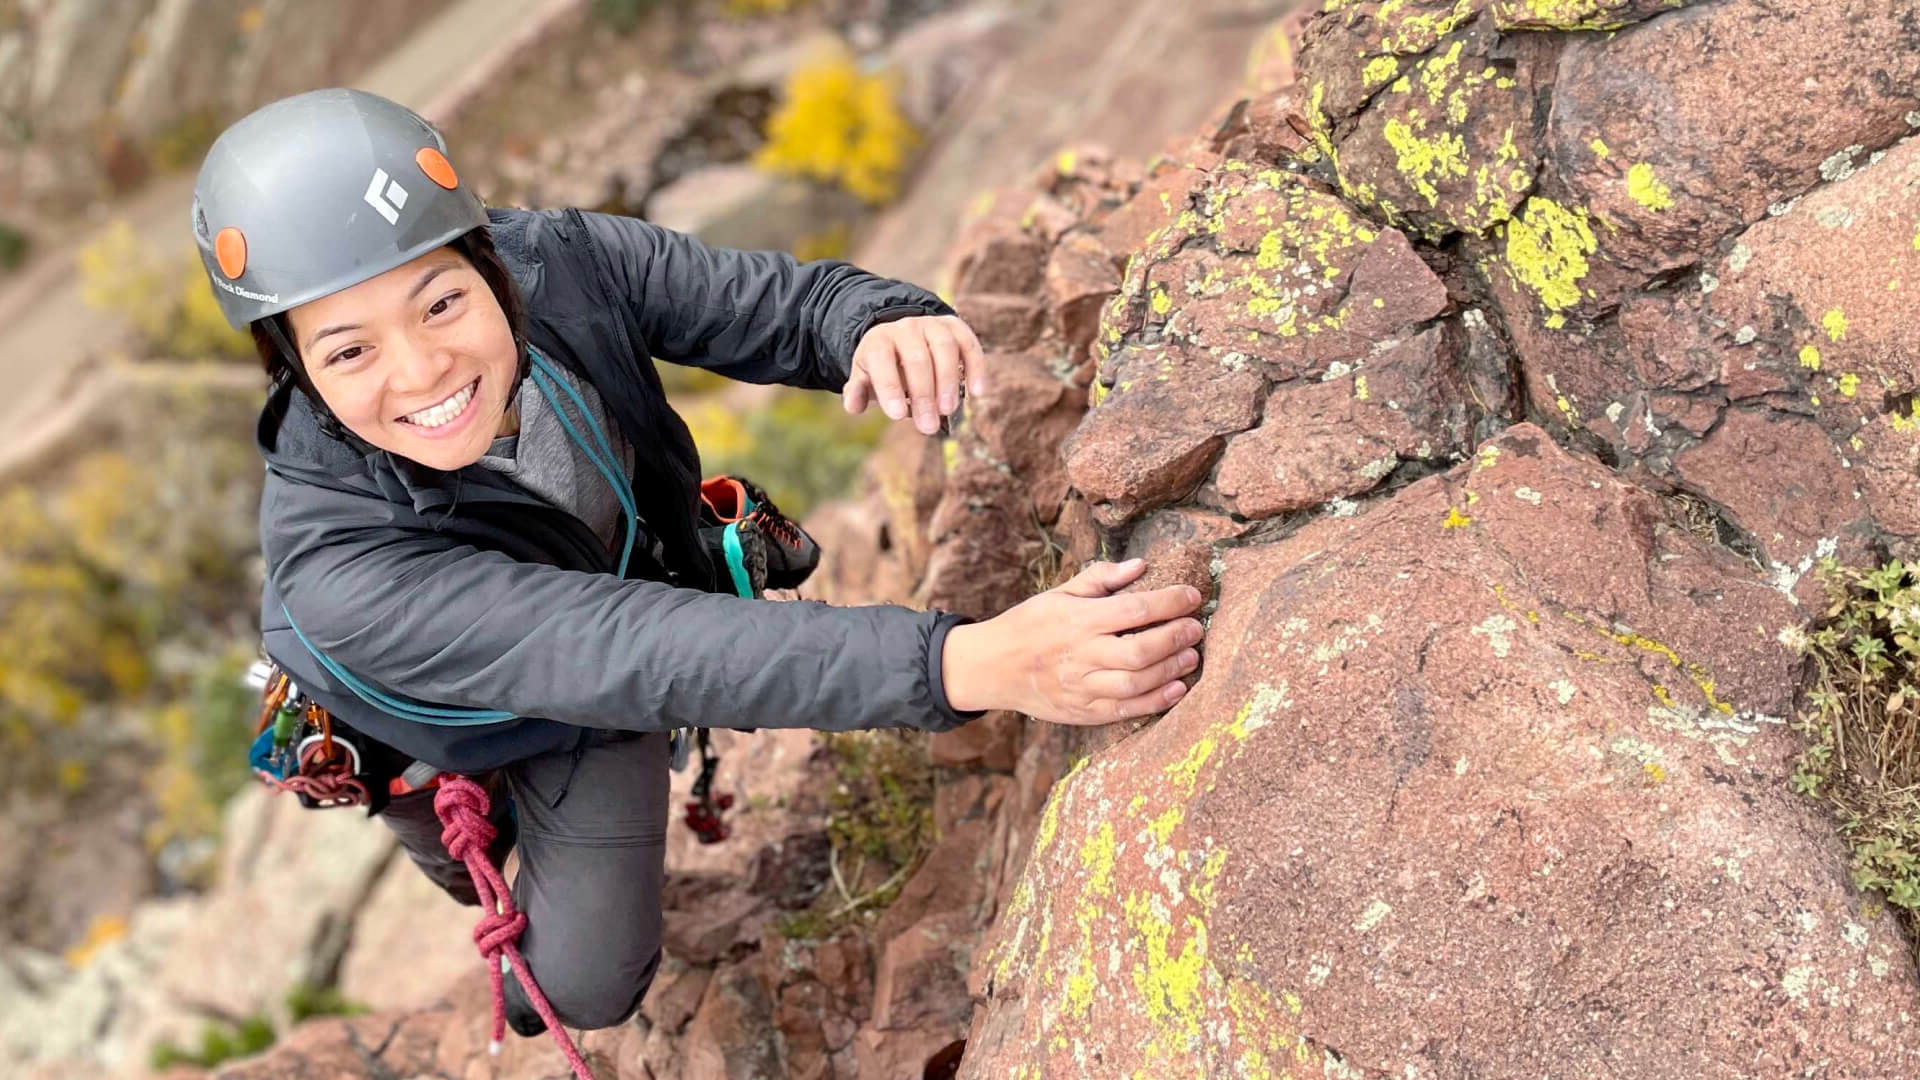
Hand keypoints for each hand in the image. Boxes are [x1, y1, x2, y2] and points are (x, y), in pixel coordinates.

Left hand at [844, 314, 985, 434]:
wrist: (903, 335)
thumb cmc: (884, 365)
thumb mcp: (866, 376)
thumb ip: (858, 391)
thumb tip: (853, 407)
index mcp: (879, 340)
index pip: (882, 360)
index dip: (889, 387)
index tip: (897, 415)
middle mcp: (906, 328)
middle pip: (917, 358)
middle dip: (923, 395)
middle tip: (928, 426)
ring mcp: (933, 325)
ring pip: (944, 348)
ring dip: (948, 381)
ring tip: (948, 411)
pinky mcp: (956, 328)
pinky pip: (969, 344)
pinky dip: (975, 367)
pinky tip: (978, 392)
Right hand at [941, 560, 1205, 724]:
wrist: (991, 667)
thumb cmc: (1029, 623)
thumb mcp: (1058, 593)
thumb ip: (1100, 578)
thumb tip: (1140, 566)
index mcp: (1077, 620)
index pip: (1134, 609)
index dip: (1170, 602)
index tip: (1192, 596)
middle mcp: (1081, 655)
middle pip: (1140, 650)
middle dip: (1175, 638)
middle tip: (1196, 628)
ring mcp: (1081, 687)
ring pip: (1136, 683)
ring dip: (1171, 670)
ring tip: (1191, 657)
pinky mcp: (1082, 711)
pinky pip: (1125, 709)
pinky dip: (1156, 701)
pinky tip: (1176, 689)